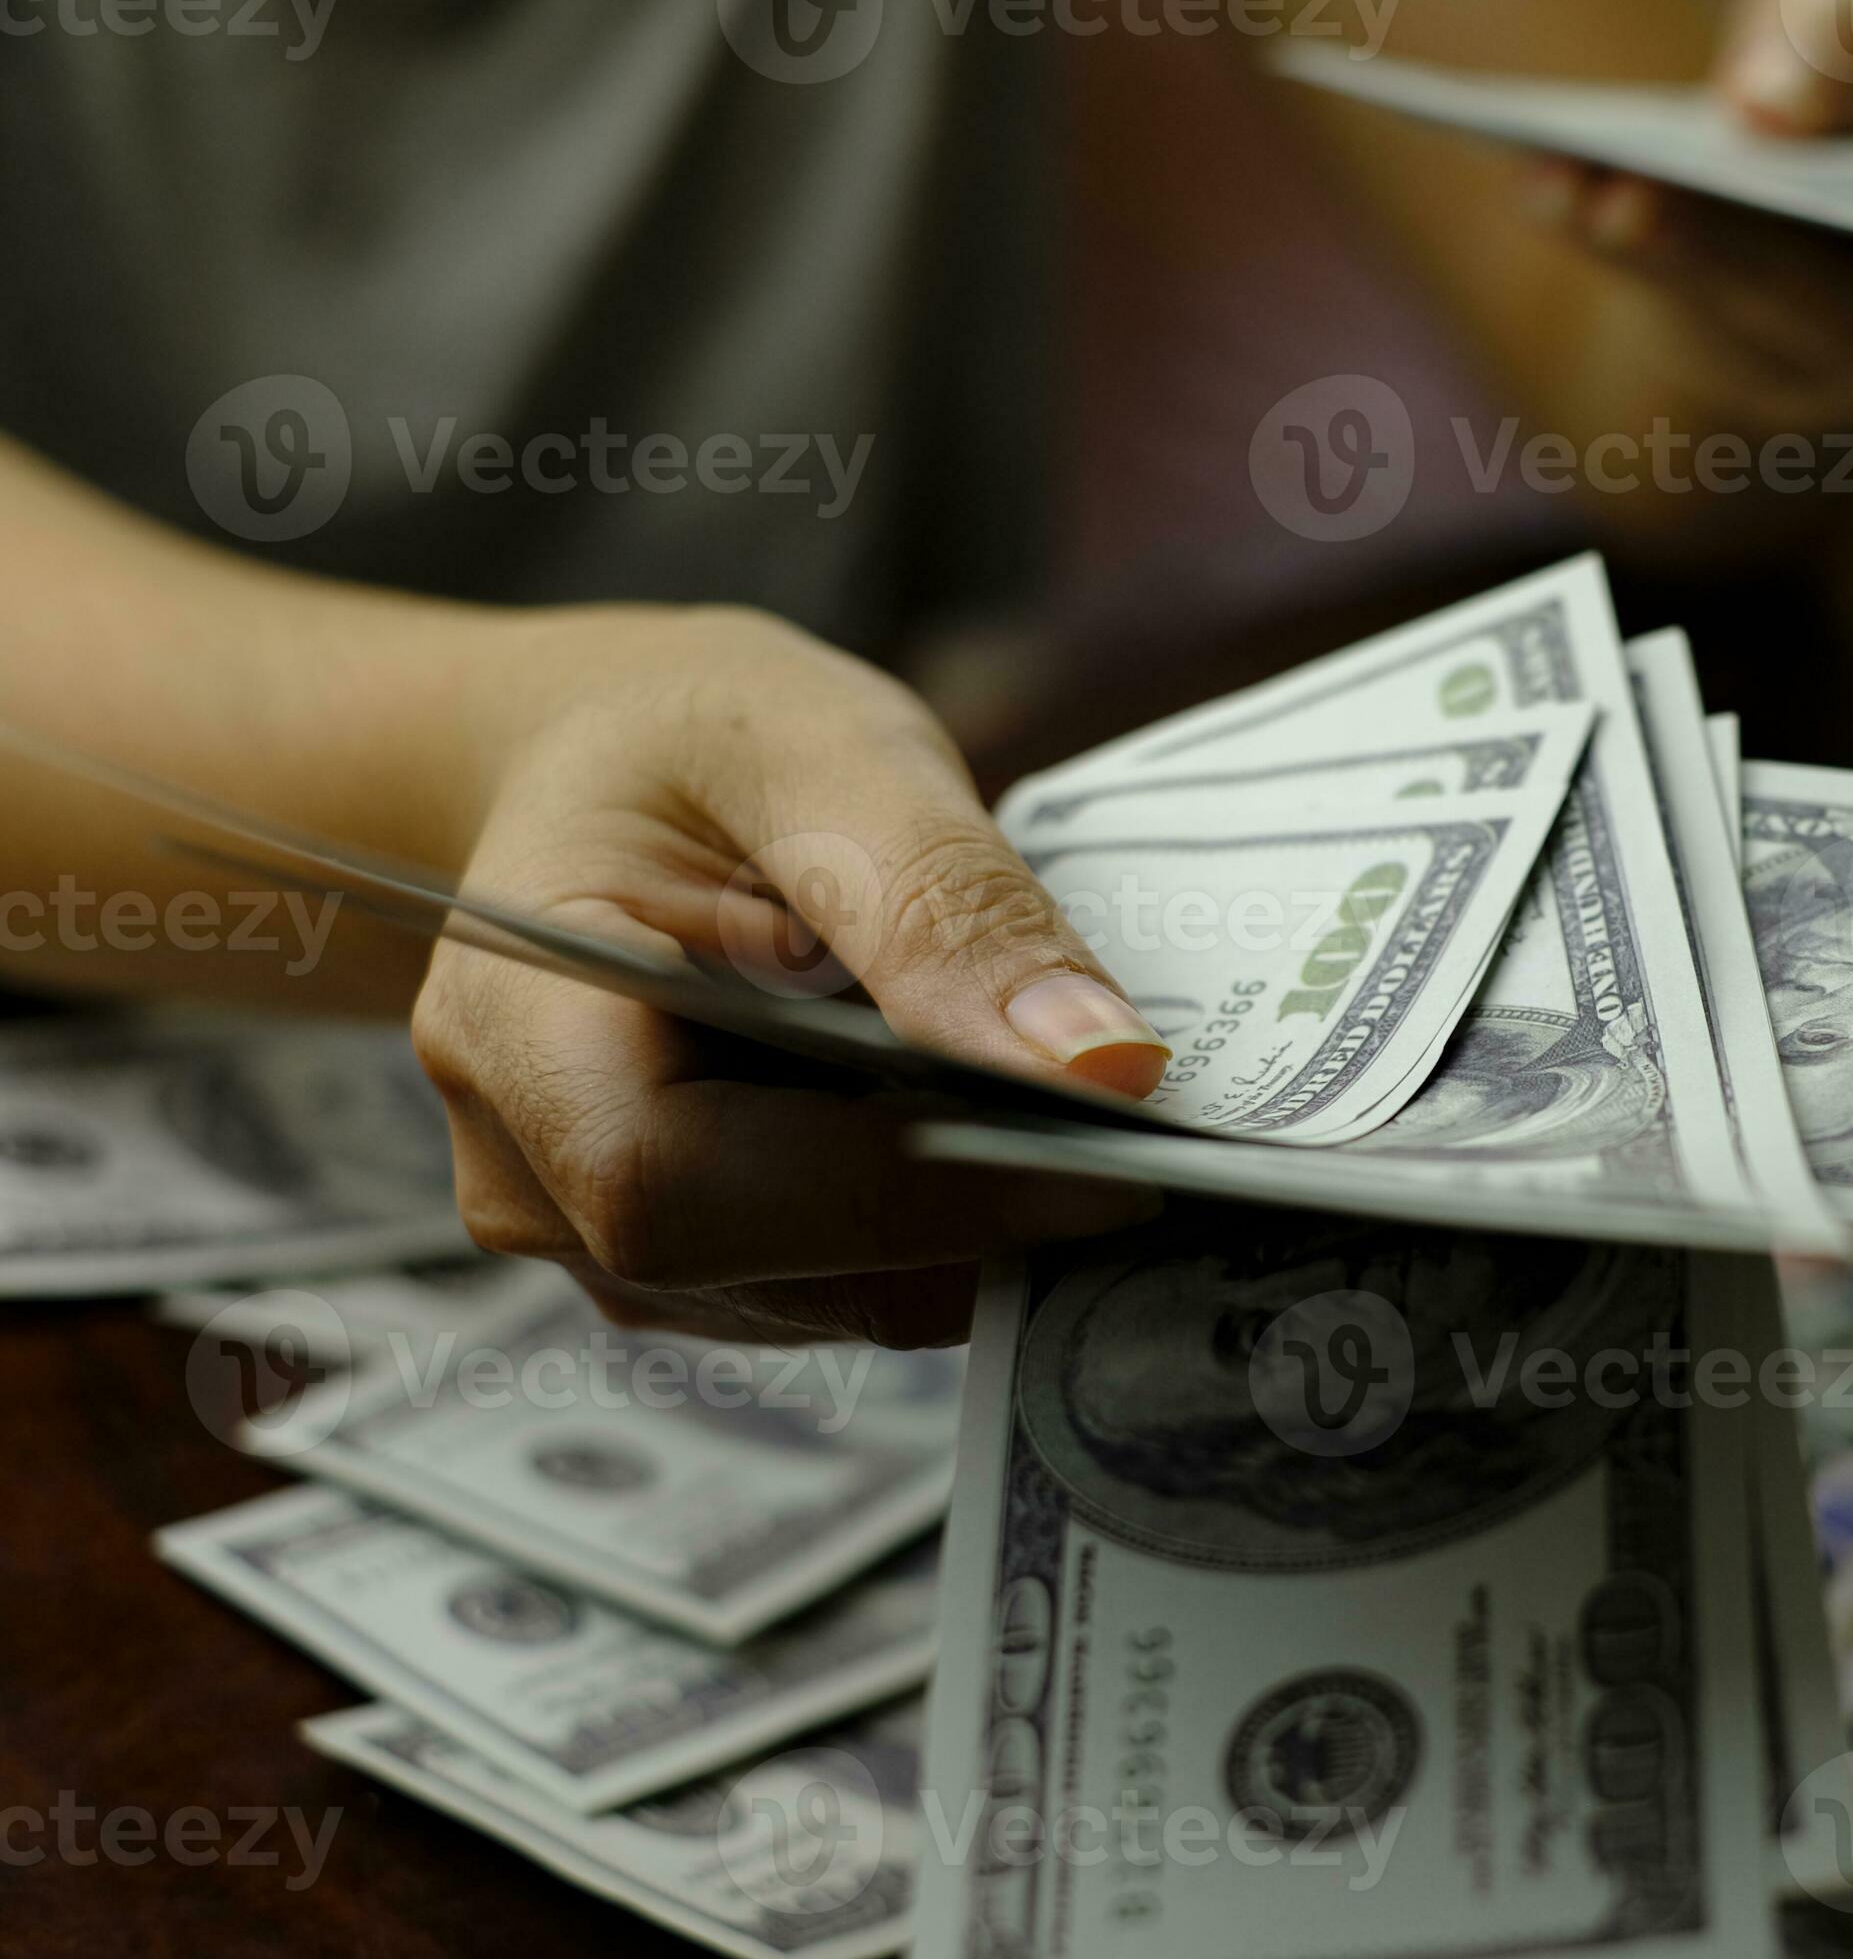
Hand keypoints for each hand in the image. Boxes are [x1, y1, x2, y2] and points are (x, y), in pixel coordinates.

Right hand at [410, 606, 1170, 1347]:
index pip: (679, 1186)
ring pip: (831, 1295)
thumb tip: (1101, 1068)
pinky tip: (1022, 1134)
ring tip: (1091, 1119)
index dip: (902, 1201)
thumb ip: (948, 902)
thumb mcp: (826, 752)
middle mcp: (528, 1167)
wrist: (614, 763)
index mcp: (515, 1022)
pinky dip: (956, 1223)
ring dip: (979, 1229)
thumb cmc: (694, 739)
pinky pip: (851, 1280)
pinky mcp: (698, 1259)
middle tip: (1156, 1148)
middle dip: (974, 1217)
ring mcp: (601, 1236)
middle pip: (768, 1266)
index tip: (1112, 1163)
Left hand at [1524, 0, 1852, 428]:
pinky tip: (1547, 188)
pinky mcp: (1751, 369)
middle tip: (1646, 197)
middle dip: (1747, 250)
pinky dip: (1604, 241)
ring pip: (1752, 322)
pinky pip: (1674, 313)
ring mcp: (1849, 367)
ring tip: (1583, 187)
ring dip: (1661, 253)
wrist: (1813, 125)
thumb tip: (1770, 114)